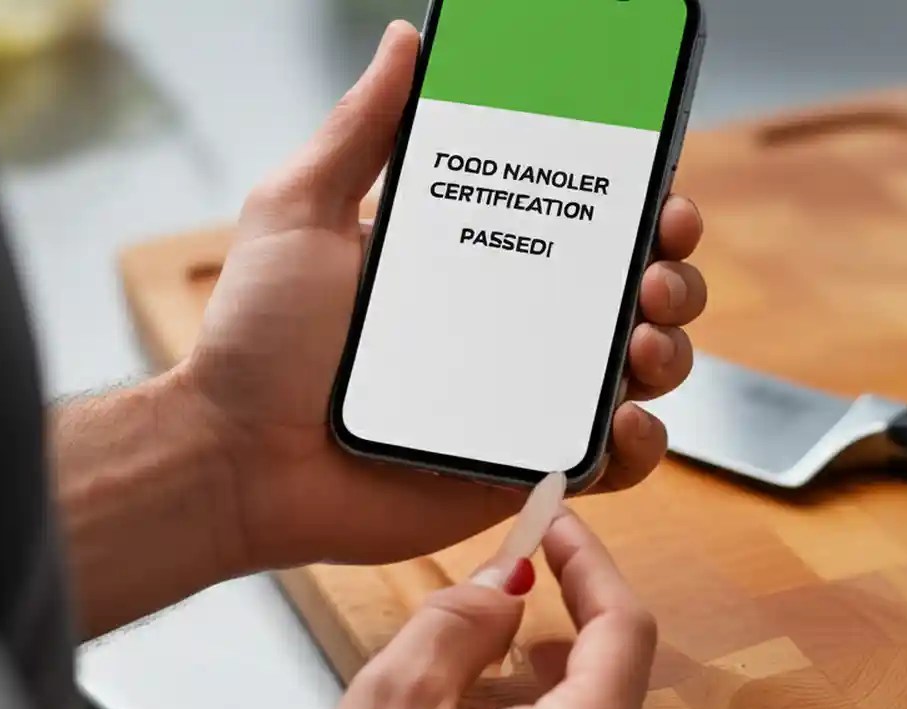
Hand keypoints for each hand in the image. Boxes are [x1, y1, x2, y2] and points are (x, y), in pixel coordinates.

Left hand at [182, 20, 706, 570]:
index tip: (656, 184)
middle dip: (671, 270)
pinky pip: (610, 460)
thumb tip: (406, 42)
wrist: (236, 457)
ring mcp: (522, 399)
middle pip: (630, 290)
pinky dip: (642, 443)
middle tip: (656, 265)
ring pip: (638, 369)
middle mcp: (511, 324)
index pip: (579, 220)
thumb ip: (361, 130)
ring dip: (669, 347)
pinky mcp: (522, 469)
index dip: (634, 200)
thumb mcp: (303, 211)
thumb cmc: (260, 340)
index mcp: (475, 259)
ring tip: (641, 340)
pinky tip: (625, 420)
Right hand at [335, 512, 655, 708]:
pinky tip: (481, 691)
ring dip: (549, 651)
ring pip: (587, 697)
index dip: (591, 559)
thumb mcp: (394, 707)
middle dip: (571, 596)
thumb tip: (499, 581)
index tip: (556, 519)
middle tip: (529, 550)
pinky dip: (532, 696)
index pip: (627, 626)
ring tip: (495, 616)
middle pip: (613, 659)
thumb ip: (453, 628)